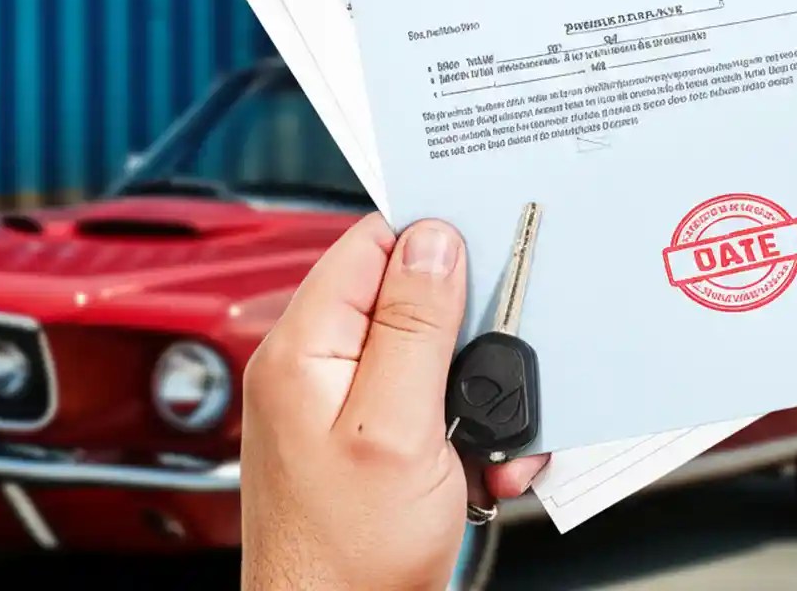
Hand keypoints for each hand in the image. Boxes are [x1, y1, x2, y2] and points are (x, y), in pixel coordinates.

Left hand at [240, 215, 489, 589]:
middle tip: (492, 373)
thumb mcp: (397, 427)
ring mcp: (341, 406)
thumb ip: (415, 326)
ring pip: (427, 357)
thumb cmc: (347, 555)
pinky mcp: (370, 441)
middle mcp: (315, 369)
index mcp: (304, 348)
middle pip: (405, 300)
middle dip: (465, 335)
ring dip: (473, 394)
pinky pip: (427, 406)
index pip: (369, 245)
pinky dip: (465, 432)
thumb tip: (433, 241)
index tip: (486, 257)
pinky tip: (479, 468)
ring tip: (487, 442)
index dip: (432, 243)